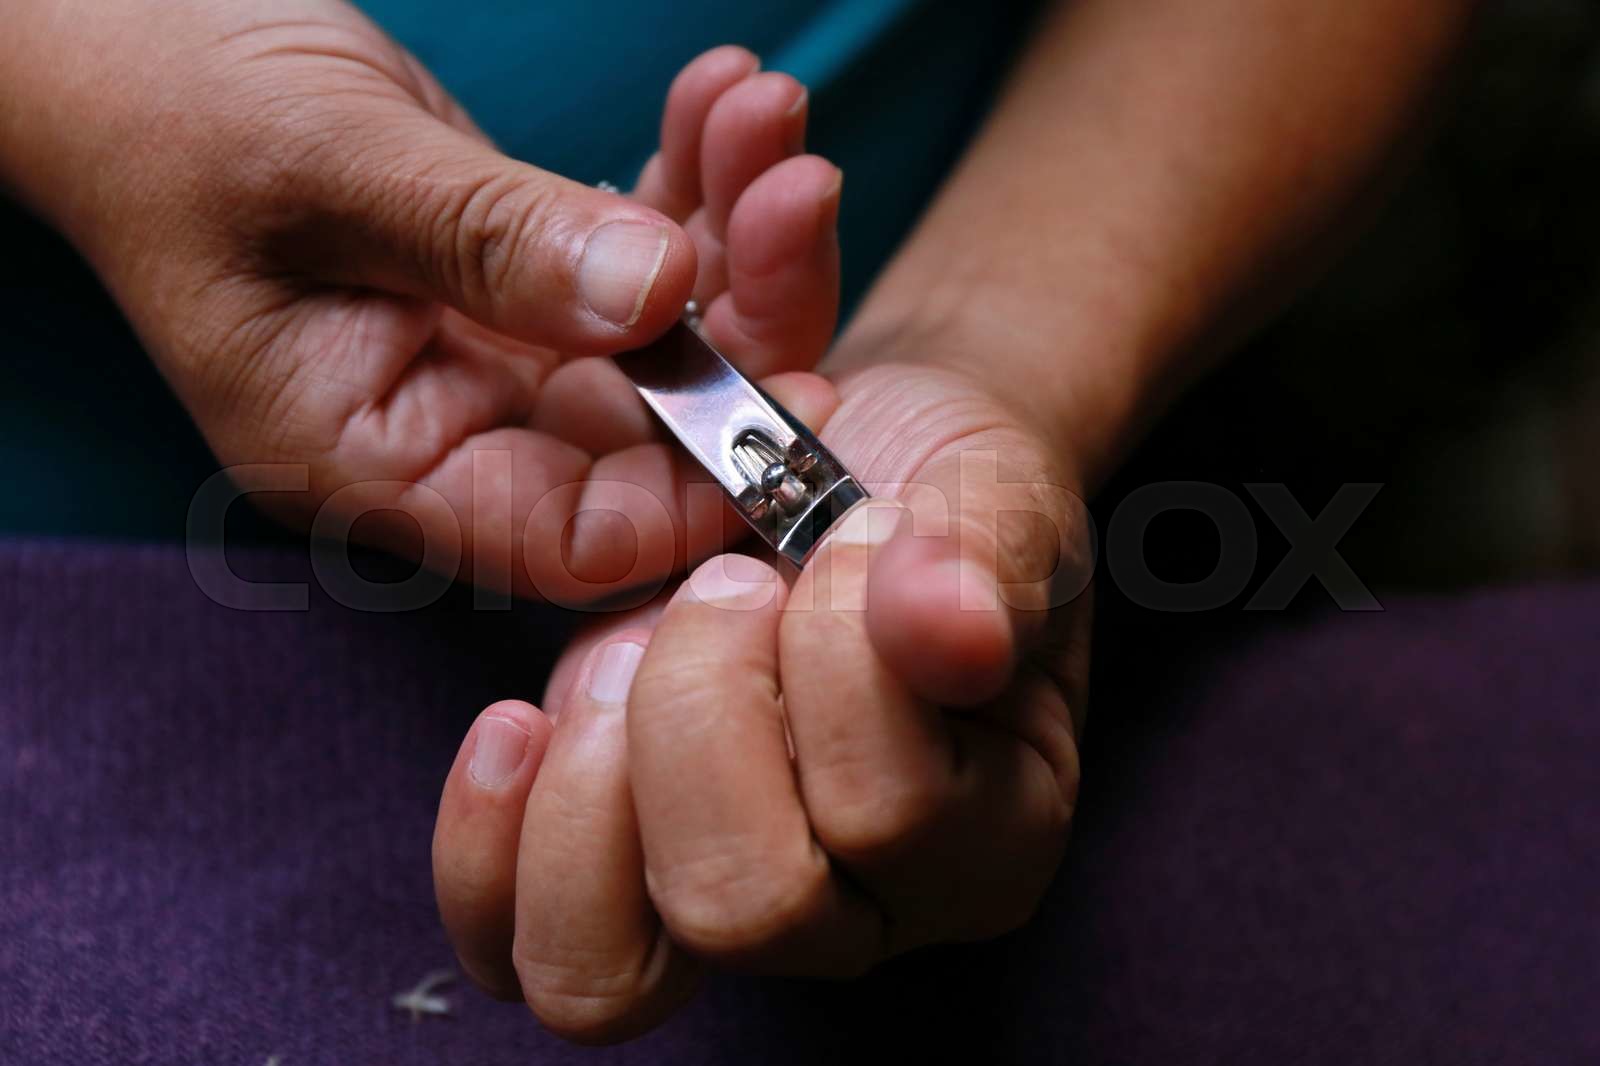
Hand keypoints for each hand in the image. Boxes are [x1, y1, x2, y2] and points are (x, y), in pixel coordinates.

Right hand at [3, 3, 841, 600]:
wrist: (126, 34)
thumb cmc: (173, 108)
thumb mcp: (325, 169)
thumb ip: (488, 242)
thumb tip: (657, 297)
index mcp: (378, 463)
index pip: (573, 538)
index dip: (696, 488)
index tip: (799, 391)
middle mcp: (456, 430)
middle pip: (655, 435)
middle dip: (749, 318)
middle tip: (800, 195)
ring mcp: (503, 355)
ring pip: (670, 333)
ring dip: (736, 224)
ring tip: (763, 111)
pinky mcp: (532, 279)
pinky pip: (645, 251)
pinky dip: (695, 177)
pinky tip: (725, 94)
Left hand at [431, 319, 1093, 1041]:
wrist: (853, 474)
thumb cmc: (928, 498)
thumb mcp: (987, 493)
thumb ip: (984, 557)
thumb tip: (953, 637)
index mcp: (983, 844)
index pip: (884, 814)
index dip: (832, 650)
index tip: (844, 532)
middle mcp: (861, 916)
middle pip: (739, 910)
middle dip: (698, 709)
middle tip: (724, 587)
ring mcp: (722, 918)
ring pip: (604, 979)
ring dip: (590, 788)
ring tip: (626, 651)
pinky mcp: (610, 892)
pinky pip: (510, 950)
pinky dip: (487, 844)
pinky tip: (514, 725)